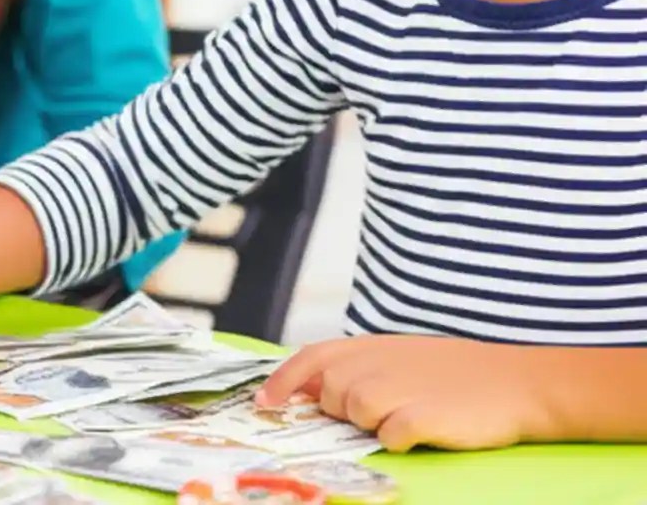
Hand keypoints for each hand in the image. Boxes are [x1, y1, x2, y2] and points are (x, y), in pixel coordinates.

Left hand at [256, 336, 555, 452]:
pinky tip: (428, 427)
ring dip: (377, 423)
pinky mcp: (419, 418)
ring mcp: (396, 390)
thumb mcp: (400, 357)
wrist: (519, 383)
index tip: (265, 403)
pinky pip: (390, 438)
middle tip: (389, 405)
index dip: (282, 382)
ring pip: (355, 418)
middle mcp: (375, 363)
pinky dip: (403, 439)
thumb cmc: (456, 374)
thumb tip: (310, 389)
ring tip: (415, 411)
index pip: (308, 359)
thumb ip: (356, 367)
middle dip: (346, 409)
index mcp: (369, 346)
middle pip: (330, 397)